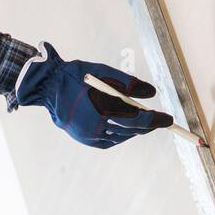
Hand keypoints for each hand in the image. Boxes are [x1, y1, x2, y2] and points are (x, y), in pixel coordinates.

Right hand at [14, 42, 173, 148]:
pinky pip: (108, 142)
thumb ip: (129, 83)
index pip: (136, 119)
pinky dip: (120, 136)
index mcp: (101, 109)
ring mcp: (88, 135)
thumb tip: (152, 93)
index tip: (169, 119)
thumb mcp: (103, 73)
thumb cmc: (76, 76)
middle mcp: (95, 127)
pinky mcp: (83, 138)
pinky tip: (125, 129)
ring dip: (134, 130)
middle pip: (130, 130)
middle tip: (161, 120)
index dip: (155, 120)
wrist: (46, 87)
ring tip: (145, 122)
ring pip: (120, 137)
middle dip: (148, 125)